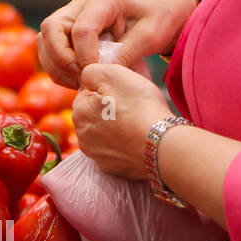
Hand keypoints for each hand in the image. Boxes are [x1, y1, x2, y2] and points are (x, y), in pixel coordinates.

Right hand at [37, 0, 198, 87]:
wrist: (157, 15)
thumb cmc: (157, 21)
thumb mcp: (149, 37)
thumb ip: (126, 53)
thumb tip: (100, 72)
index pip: (82, 29)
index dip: (86, 56)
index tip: (98, 74)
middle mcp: (81, 4)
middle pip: (51, 29)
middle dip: (62, 59)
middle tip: (84, 77)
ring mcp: (70, 17)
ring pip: (44, 41)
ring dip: (57, 67)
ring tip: (81, 82)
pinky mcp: (66, 33)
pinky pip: (49, 52)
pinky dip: (58, 70)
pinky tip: (78, 81)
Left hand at [72, 63, 172, 181]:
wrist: (161, 145)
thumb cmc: (139, 107)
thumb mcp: (114, 75)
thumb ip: (92, 72)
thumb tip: (87, 77)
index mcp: (79, 112)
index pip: (86, 93)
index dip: (105, 89)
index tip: (123, 92)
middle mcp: (82, 137)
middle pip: (93, 115)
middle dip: (107, 110)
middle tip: (132, 106)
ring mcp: (96, 155)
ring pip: (103, 134)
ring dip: (115, 128)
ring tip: (136, 123)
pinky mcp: (112, 168)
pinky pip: (115, 151)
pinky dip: (123, 145)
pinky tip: (137, 140)